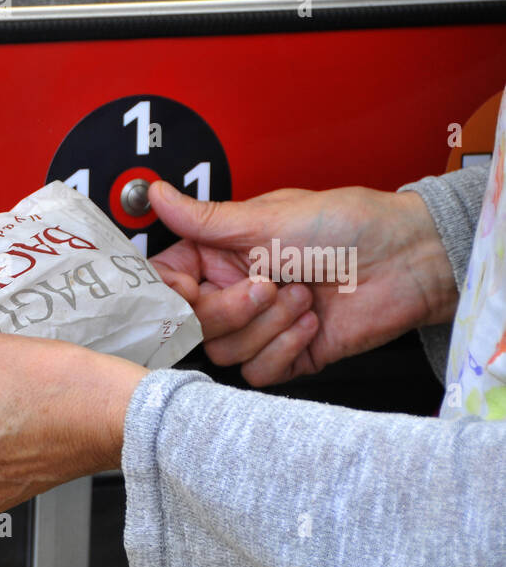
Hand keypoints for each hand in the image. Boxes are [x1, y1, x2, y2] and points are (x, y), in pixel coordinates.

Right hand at [148, 180, 457, 385]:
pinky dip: (283, 348)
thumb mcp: (269, 218)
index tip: (186, 290)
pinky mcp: (286, 355)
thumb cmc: (351, 226)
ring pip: (223, 352)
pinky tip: (311, 322)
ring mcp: (260, 326)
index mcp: (223, 254)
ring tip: (303, 296)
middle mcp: (236, 292)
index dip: (170, 295)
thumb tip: (155, 193)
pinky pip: (257, 372)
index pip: (169, 285)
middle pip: (194, 326)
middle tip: (268, 284)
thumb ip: (205, 219)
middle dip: (230, 310)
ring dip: (266, 326)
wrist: (411, 261)